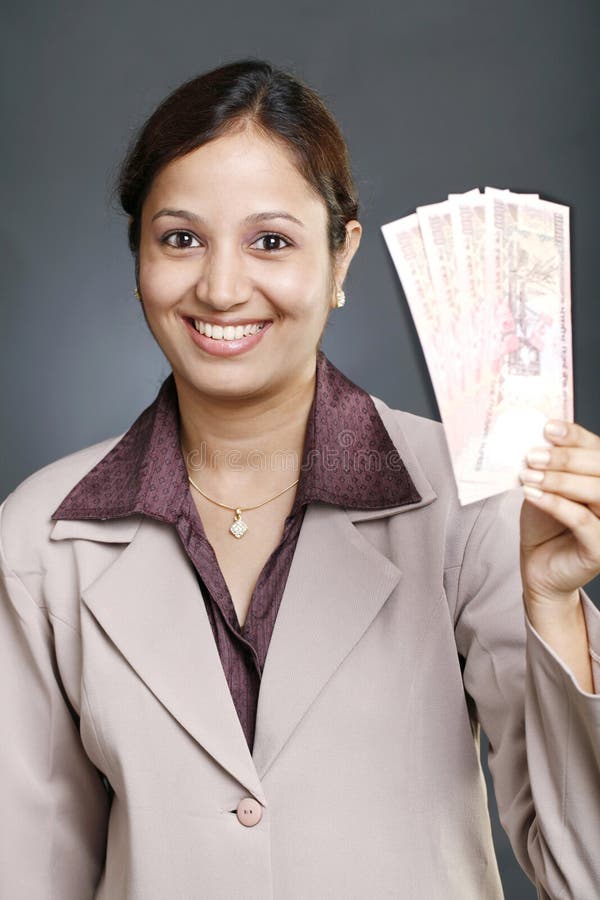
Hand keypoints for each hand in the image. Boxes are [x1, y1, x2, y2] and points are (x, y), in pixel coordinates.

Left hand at [519, 420, 599, 610]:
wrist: (538, 564)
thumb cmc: (544, 523)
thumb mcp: (544, 486)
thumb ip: (547, 465)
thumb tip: (535, 436)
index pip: (597, 449)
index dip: (575, 436)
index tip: (548, 428)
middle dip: (565, 458)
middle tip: (532, 454)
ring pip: (597, 492)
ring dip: (560, 480)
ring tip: (528, 474)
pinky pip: (583, 520)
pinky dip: (556, 504)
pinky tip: (532, 494)